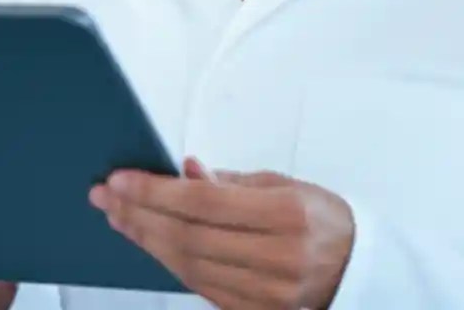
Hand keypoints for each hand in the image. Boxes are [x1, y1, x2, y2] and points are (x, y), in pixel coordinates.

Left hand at [89, 158, 354, 309]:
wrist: (357, 267)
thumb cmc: (321, 219)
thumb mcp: (283, 184)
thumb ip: (230, 181)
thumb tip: (184, 171)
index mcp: (288, 215)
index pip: (204, 203)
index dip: (155, 192)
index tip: (120, 181)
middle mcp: (279, 258)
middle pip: (189, 237)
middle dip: (139, 215)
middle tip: (106, 197)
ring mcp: (268, 293)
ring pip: (188, 267)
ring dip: (146, 240)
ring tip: (120, 217)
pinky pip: (200, 287)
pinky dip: (169, 263)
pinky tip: (150, 242)